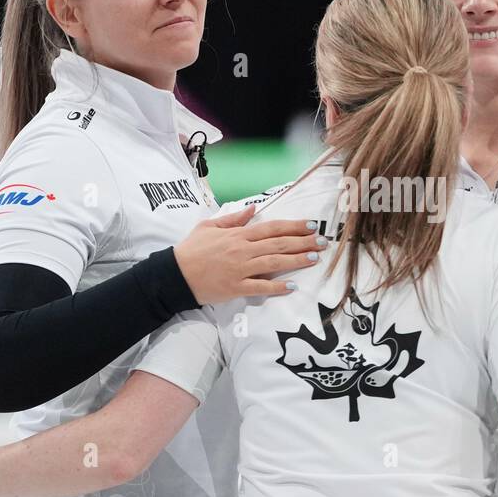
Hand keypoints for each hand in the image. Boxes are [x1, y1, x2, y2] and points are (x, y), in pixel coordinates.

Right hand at [174, 204, 326, 303]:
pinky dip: (277, 286)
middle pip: (279, 244)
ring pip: (275, 262)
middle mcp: (243, 250)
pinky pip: (261, 286)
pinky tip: (292, 286)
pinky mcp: (236, 287)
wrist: (174, 274)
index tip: (311, 225)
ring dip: (297, 260)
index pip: (271, 228)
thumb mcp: (209, 226)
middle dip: (303, 242)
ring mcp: (241, 269)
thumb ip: (233, 219)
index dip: (293, 226)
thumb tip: (253, 209)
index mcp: (238, 235)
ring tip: (315, 259)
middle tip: (323, 242)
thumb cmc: (191, 249)